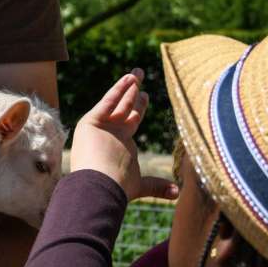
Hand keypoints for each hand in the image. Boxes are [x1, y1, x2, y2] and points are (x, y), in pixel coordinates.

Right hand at [69, 70, 178, 201]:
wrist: (99, 188)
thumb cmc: (118, 188)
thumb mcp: (141, 184)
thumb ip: (157, 186)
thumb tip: (177, 193)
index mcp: (119, 144)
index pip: (131, 120)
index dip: (139, 106)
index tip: (146, 94)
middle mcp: (109, 133)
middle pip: (124, 107)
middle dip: (133, 91)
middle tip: (140, 75)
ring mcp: (99, 127)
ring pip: (117, 103)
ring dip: (128, 88)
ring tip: (137, 74)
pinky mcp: (91, 122)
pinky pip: (107, 102)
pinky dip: (118, 90)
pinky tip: (128, 79)